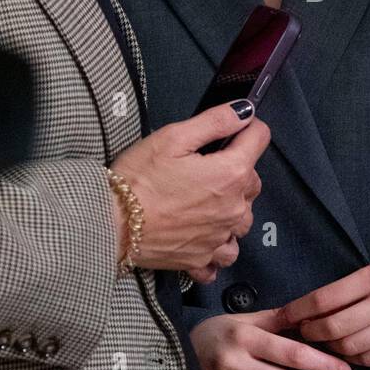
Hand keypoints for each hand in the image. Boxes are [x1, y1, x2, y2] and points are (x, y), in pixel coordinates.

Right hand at [109, 102, 269, 280]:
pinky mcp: (203, 258)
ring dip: (232, 207)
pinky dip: (221, 244)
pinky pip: (225, 253)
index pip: (260, 139)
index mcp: (230, 174)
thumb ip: (215, 121)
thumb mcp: (173, 138)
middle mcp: (233, 208)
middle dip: (236, 168)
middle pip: (253, 181)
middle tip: (204, 165)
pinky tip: (205, 233)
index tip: (234, 129)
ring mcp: (220, 237)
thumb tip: (244, 111)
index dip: (247, 128)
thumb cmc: (137, 179)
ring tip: (203, 199)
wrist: (110, 224)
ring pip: (243, 218)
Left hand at [282, 252, 369, 366]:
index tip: (283, 316)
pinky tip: (347, 349)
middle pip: (333, 328)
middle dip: (310, 333)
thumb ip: (348, 288)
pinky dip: (352, 357)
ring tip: (322, 341)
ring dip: (329, 348)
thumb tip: (312, 309)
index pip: (324, 299)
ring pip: (349, 348)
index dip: (298, 311)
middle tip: (301, 331)